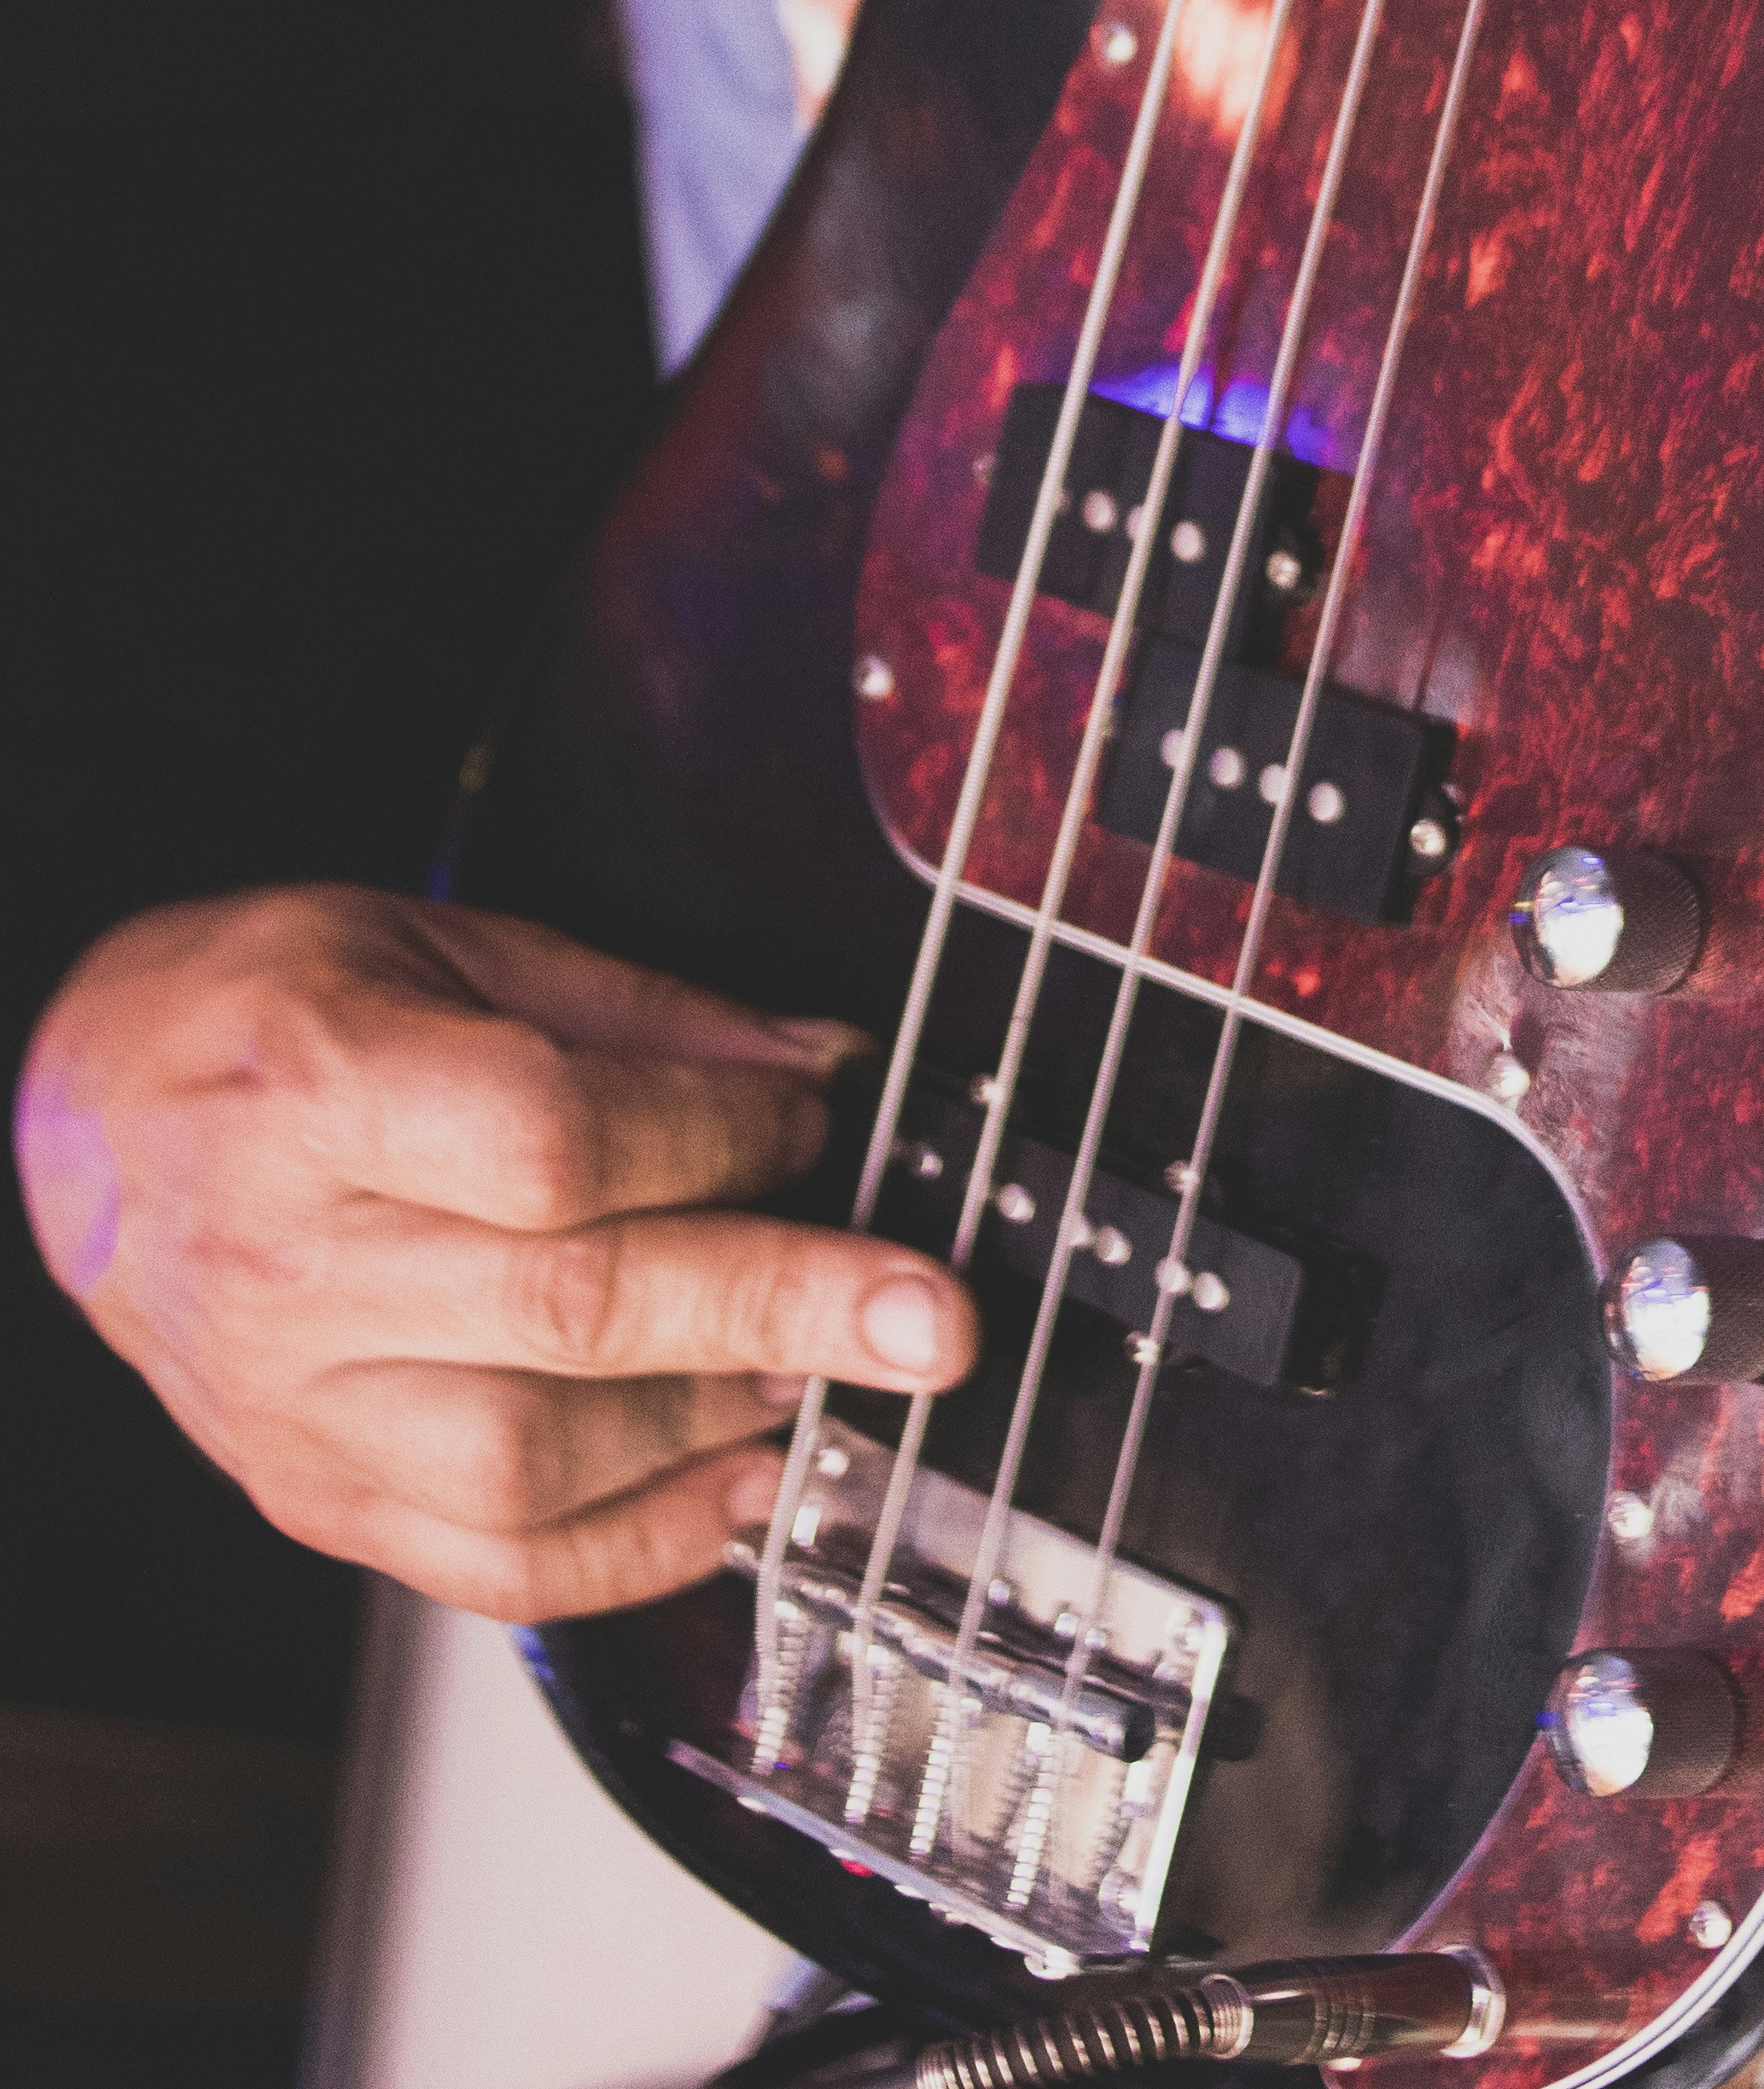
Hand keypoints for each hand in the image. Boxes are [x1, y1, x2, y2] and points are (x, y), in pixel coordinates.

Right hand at [14, 886, 979, 1619]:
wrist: (92, 1120)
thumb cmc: (273, 1011)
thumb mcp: (445, 941)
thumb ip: (640, 1017)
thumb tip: (820, 1074)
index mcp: (321, 1086)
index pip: (551, 1144)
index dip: (714, 1136)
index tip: (823, 1122)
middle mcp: (293, 1262)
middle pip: (566, 1310)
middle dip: (778, 1308)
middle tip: (925, 1315)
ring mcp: (294, 1403)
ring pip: (533, 1461)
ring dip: (714, 1419)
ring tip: (829, 1375)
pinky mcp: (310, 1496)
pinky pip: (487, 1566)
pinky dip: (637, 1546)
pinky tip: (740, 1487)